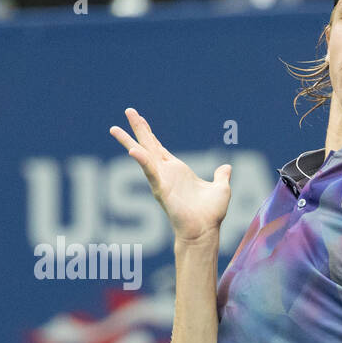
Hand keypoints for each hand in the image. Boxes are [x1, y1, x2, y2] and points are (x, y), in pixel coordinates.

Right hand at [109, 108, 230, 243]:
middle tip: (128, 110)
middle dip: (138, 128)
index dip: (150, 134)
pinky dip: (143, 162)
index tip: (140, 119)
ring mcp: (161, 181)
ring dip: (129, 142)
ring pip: (143, 156)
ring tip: (115, 129)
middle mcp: (166, 173)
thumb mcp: (221, 189)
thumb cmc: (210, 214)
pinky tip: (133, 151)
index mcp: (177, 170)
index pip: (160, 148)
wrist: (205, 231)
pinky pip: (150, 173)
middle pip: (149, 145)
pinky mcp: (161, 190)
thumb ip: (221, 176)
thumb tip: (226, 167)